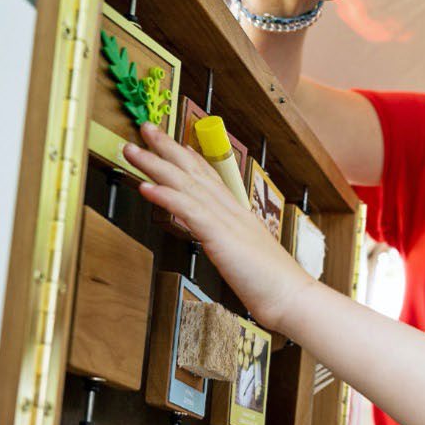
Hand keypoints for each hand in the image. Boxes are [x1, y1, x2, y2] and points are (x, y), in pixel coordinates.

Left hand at [124, 123, 310, 329]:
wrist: (291, 297)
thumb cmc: (273, 285)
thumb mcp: (248, 260)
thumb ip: (231, 247)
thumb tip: (221, 246)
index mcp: (239, 216)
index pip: (211, 178)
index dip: (190, 158)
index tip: (174, 143)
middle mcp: (232, 211)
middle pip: (194, 171)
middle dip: (167, 148)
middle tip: (145, 128)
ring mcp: (226, 220)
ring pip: (186, 184)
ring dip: (156, 164)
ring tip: (132, 150)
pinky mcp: (220, 236)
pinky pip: (188, 210)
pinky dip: (165, 195)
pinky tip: (146, 186)